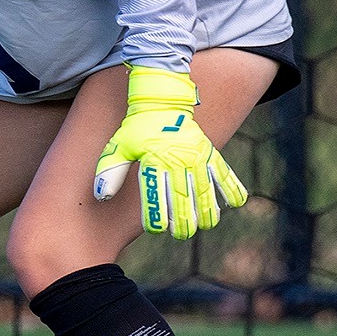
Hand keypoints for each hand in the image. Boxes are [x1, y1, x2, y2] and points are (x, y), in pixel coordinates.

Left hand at [93, 66, 246, 238]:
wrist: (162, 101)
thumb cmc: (137, 127)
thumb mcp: (120, 145)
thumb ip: (110, 170)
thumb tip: (101, 195)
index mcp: (155, 160)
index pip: (156, 194)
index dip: (157, 215)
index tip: (157, 230)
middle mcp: (178, 160)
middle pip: (183, 197)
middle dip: (184, 220)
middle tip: (181, 234)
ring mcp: (197, 156)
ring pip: (206, 189)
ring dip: (207, 210)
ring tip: (205, 225)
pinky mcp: (210, 151)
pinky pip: (224, 172)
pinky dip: (232, 187)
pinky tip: (235, 203)